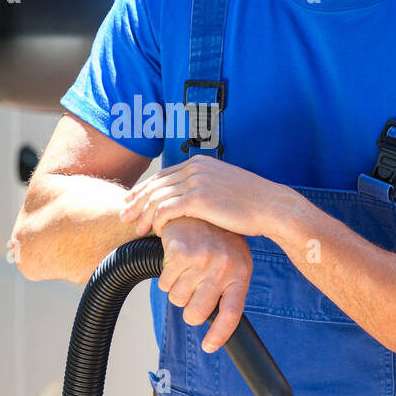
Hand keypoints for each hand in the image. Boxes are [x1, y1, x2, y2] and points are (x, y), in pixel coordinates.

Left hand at [120, 154, 289, 238]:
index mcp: (199, 163)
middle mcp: (195, 168)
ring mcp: (196, 181)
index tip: (132, 202)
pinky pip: (167, 210)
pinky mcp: (199, 198)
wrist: (271, 207)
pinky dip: (157, 221)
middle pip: (155, 185)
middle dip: (136, 201)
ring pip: (157, 198)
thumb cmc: (251, 203)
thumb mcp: (224, 188)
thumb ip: (205, 188)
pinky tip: (155, 232)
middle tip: (124, 216)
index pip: (162, 175)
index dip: (144, 189)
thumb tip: (192, 201)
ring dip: (143, 214)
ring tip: (135, 229)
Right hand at [155, 216, 251, 352]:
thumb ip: (228, 288)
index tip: (208, 347)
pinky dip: (166, 277)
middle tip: (190, 293)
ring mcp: (202, 260)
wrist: (199, 205)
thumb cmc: (215, 239)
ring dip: (176, 290)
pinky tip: (175, 260)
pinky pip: (165, 283)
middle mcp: (224, 268)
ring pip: (177, 299)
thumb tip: (217, 326)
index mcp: (239, 273)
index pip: (231, 313)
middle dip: (189, 309)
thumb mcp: (232, 260)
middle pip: (197, 313)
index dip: (219, 335)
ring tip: (185, 270)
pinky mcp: (181, 253)